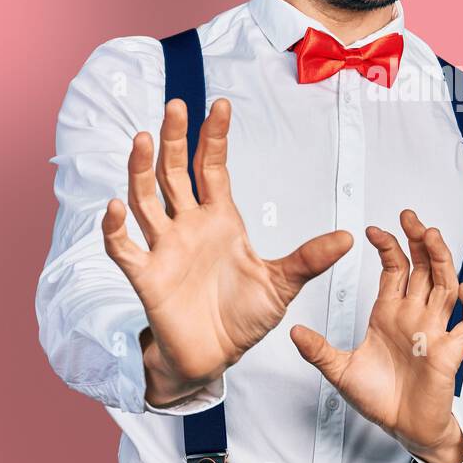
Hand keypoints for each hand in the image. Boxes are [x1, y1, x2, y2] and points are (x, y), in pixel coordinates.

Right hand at [102, 97, 351, 407]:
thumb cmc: (244, 317)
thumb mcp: (282, 284)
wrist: (216, 357)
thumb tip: (348, 237)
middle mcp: (187, 225)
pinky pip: (124, 248)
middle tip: (176, 105)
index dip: (214, 137)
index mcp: (220, 219)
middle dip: (174, 139)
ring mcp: (164, 248)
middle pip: (175, 172)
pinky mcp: (147, 276)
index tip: (220, 105)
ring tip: (143, 139)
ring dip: (141, 170)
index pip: (212, 168)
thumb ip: (309, 259)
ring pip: (146, 199)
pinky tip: (115, 207)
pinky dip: (115, 229)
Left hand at [290, 209, 462, 462]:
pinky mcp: (450, 353)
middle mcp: (414, 316)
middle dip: (419, 241)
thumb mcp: (341, 371)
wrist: (402, 428)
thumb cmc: (379, 398)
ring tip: (432, 238)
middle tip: (411, 218)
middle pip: (424, 268)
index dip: (388, 247)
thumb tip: (294, 331)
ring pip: (445, 286)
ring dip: (442, 261)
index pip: (395, 269)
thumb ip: (319, 351)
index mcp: (389, 314)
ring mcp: (435, 331)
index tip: (374, 230)